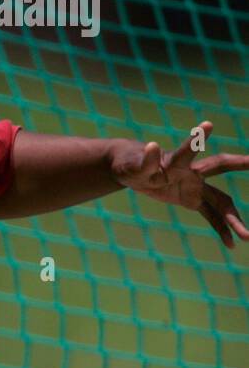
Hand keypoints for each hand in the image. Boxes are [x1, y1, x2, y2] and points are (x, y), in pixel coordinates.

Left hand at [111, 120, 248, 248]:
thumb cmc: (132, 164)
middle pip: (219, 166)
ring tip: (248, 237)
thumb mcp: (133, 167)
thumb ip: (146, 161)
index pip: (190, 150)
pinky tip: (232, 243)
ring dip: (233, 219)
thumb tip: (152, 144)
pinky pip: (210, 215)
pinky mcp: (192, 199)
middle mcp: (191, 172)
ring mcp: (195, 186)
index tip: (208, 123)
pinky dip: (220, 228)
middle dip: (239, 163)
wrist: (134, 170)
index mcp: (176, 161)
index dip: (198, 138)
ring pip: (220, 201)